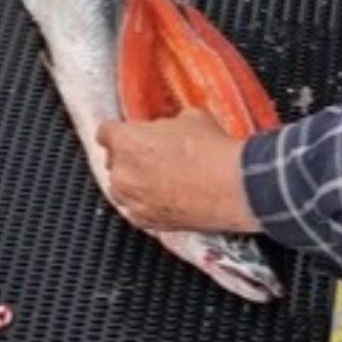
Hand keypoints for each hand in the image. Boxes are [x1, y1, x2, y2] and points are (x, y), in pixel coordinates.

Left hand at [95, 108, 258, 232]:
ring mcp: (132, 201)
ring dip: (136, 181)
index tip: (129, 131)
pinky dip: (148, 203)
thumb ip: (167, 124)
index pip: (106, 132)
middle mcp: (121, 173)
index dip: (120, 130)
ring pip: (122, 188)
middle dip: (130, 156)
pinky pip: (137, 209)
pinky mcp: (147, 222)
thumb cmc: (213, 154)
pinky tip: (170, 195)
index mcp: (126, 141)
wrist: (234, 188)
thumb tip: (169, 128)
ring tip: (164, 177)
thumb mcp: (191, 118)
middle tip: (156, 153)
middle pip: (112, 161)